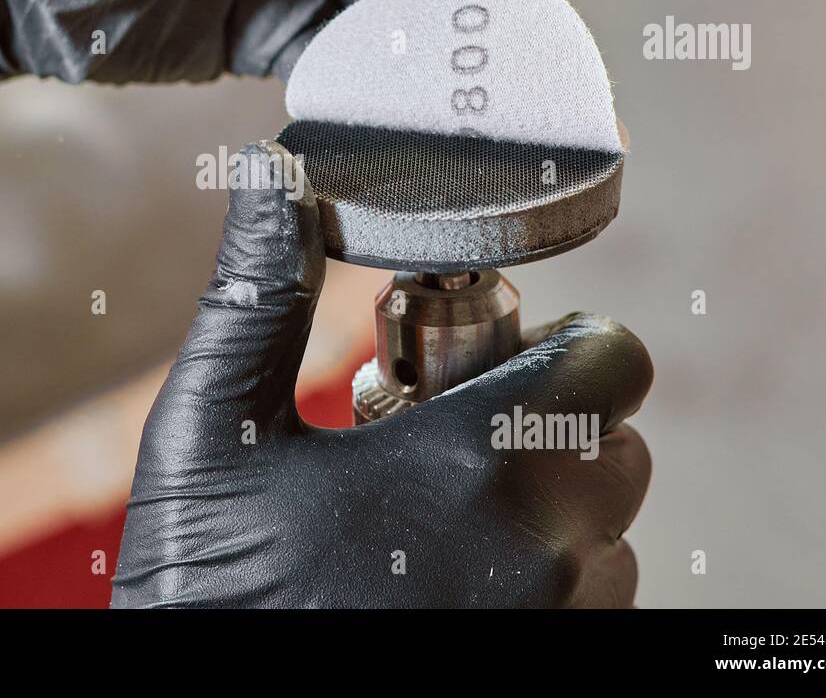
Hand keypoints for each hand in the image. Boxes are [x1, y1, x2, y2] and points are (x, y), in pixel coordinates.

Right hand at [111, 142, 651, 607]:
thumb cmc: (206, 591)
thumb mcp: (211, 431)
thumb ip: (256, 295)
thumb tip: (269, 177)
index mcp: (475, 462)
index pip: (611, 362)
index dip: (558, 345)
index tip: (485, 361)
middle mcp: (541, 554)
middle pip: (618, 446)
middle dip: (546, 425)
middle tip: (440, 437)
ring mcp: (549, 627)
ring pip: (610, 537)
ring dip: (546, 510)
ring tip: (433, 517)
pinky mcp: (542, 670)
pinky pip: (587, 608)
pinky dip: (540, 580)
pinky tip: (441, 578)